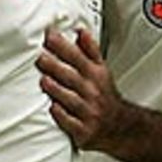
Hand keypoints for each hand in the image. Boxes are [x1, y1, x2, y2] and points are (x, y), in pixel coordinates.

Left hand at [37, 25, 131, 151]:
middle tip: (41, 57)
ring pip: (71, 99)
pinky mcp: (84, 130)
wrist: (121, 126)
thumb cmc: (105, 95)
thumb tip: (80, 31)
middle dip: (56, 67)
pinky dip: (62, 115)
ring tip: (44, 80)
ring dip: (57, 90)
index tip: (49, 35)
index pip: (78, 57)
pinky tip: (53, 107)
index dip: (63, 46)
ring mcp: (89, 112)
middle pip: (72, 77)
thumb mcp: (102, 70)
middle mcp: (93, 92)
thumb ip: (90, 50)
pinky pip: (71, 123)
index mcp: (95, 75)